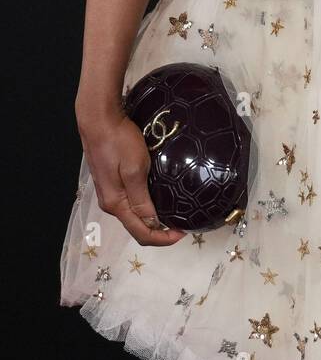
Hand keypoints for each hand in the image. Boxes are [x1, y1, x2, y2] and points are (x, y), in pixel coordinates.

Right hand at [77, 105, 185, 246]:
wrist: (98, 120)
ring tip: (172, 213)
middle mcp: (109, 203)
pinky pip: (129, 202)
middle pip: (136, 226)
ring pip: (132, 215)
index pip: (140, 232)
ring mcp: (109, 193)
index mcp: (115, 204)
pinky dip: (144, 207)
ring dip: (152, 220)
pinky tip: (157, 199)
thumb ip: (141, 199)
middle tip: (181, 224)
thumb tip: (152, 223)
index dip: (162, 239)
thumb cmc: (119, 142)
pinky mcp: (111, 182)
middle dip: (158, 231)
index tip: (183, 233)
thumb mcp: (135, 169)